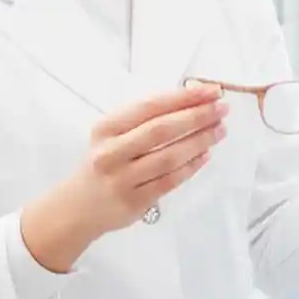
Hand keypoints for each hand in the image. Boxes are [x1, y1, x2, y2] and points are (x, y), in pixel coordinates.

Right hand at [21, 86, 228, 271]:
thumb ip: (143, 120)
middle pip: (161, 130)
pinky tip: (205, 155)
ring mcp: (122, 179)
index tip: (210, 91)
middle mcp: (111, 152)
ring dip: (199, 141)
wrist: (77, 207)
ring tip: (219, 131)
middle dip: (196, 117)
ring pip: (168, 157)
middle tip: (221, 109)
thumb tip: (190, 103)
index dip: (183, 97)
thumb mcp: (111, 135)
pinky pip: (169, 181)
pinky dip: (190, 167)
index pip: (150, 106)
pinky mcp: (133, 202)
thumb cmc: (102, 163)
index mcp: (106, 128)